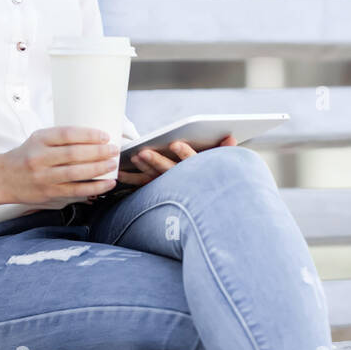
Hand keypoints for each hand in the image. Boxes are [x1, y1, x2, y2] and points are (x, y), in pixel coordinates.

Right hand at [0, 126, 120, 204]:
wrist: (3, 178)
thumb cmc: (26, 156)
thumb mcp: (39, 139)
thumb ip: (61, 139)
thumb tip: (95, 140)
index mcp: (39, 139)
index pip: (68, 134)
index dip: (89, 135)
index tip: (104, 136)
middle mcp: (40, 158)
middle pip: (74, 154)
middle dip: (98, 152)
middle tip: (113, 150)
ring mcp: (44, 177)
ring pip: (76, 173)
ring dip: (99, 169)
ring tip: (112, 164)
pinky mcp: (49, 193)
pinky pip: (75, 191)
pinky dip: (94, 187)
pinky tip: (107, 183)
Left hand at [118, 134, 237, 188]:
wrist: (206, 211)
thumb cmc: (212, 178)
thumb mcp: (220, 164)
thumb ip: (225, 150)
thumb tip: (230, 138)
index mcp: (197, 174)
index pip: (192, 163)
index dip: (185, 153)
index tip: (175, 144)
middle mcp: (181, 182)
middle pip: (169, 171)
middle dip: (156, 161)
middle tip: (143, 152)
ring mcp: (167, 187)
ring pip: (153, 178)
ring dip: (143, 169)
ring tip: (134, 157)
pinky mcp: (155, 189)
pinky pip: (141, 184)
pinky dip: (130, 178)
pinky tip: (120, 172)